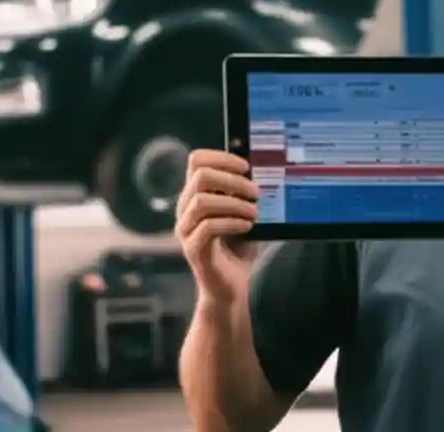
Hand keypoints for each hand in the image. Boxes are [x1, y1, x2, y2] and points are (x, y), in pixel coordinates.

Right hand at [175, 149, 259, 306]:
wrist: (233, 287)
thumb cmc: (238, 246)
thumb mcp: (242, 212)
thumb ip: (241, 192)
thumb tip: (258, 168)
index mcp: (195, 194)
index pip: (196, 160)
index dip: (221, 157)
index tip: (246, 166)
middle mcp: (185, 209)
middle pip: (200, 176)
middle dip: (232, 180)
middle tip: (255, 192)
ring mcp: (186, 230)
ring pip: (202, 201)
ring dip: (234, 203)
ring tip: (253, 213)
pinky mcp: (193, 249)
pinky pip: (208, 227)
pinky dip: (232, 223)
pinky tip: (247, 227)